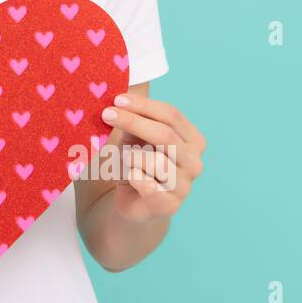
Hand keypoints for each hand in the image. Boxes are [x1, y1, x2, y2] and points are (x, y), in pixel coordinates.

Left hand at [100, 90, 205, 224]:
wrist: (134, 202)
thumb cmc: (137, 163)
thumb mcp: (135, 137)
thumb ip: (135, 119)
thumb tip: (120, 97)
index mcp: (192, 140)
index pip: (172, 115)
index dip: (143, 105)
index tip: (117, 99)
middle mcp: (194, 163)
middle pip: (165, 134)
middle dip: (133, 121)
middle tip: (106, 114)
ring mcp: (185, 186)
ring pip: (155, 161)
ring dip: (131, 156)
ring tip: (124, 159)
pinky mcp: (169, 205)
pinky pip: (146, 184)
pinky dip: (133, 176)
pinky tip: (130, 176)